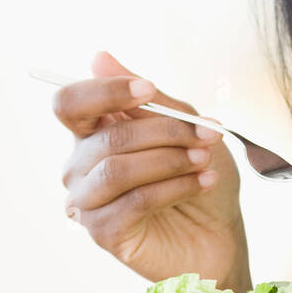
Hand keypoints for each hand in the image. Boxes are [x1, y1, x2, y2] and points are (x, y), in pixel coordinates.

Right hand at [56, 51, 251, 288]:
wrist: (220, 236)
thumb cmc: (201, 178)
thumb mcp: (188, 129)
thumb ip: (151, 99)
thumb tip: (99, 57)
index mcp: (93, 135)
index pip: (71, 103)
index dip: (105, 91)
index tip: (147, 89)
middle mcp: (81, 167)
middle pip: (108, 137)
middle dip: (165, 131)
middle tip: (207, 133)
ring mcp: (88, 203)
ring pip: (118, 169)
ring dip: (170, 160)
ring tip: (205, 161)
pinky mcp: (104, 234)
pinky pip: (134, 201)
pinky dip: (173, 187)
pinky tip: (200, 183)